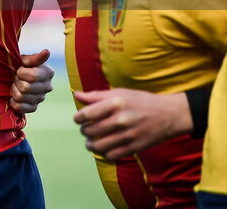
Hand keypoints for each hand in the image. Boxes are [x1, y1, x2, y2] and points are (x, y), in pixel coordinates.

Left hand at [10, 49, 53, 113]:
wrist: (13, 76)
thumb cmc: (19, 65)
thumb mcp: (24, 59)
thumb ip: (34, 58)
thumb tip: (47, 51)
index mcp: (48, 73)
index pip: (33, 77)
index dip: (21, 73)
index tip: (19, 69)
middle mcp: (48, 87)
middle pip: (26, 88)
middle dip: (16, 81)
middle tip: (15, 77)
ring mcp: (41, 98)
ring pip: (21, 97)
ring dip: (13, 90)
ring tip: (14, 85)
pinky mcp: (33, 107)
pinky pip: (19, 107)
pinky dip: (13, 101)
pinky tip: (13, 95)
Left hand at [73, 89, 191, 159]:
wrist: (170, 114)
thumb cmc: (141, 101)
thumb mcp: (120, 93)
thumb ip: (96, 96)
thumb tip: (76, 95)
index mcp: (115, 103)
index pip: (86, 114)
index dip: (78, 118)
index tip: (78, 119)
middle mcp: (121, 119)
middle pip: (90, 131)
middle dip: (84, 131)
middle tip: (86, 130)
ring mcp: (129, 135)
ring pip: (99, 146)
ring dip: (90, 145)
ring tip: (90, 142)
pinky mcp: (136, 147)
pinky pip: (112, 155)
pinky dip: (104, 153)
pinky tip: (104, 148)